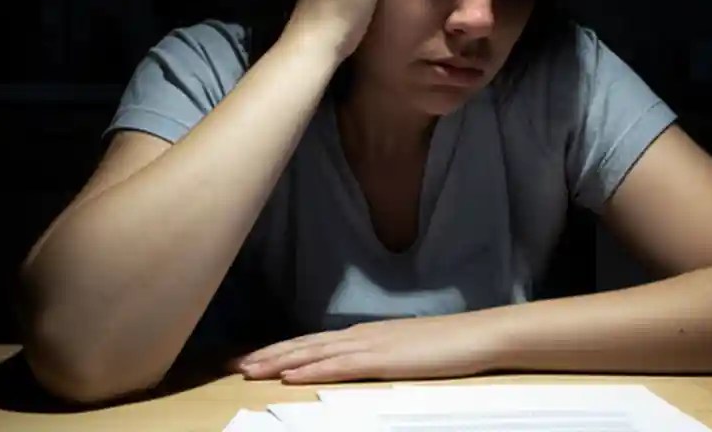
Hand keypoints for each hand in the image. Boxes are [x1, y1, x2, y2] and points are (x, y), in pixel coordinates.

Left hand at [231, 313, 500, 384]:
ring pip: (312, 352)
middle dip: (266, 355)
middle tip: (232, 365)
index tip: (250, 359)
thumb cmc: (447, 346)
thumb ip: (378, 357)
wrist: (479, 335)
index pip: (312, 342)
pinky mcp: (382, 358)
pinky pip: (338, 365)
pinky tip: (289, 376)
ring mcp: (370, 345)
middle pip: (303, 345)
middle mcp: (360, 335)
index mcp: (364, 334)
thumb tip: (356, 366)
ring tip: (247, 371)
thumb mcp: (404, 352)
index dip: (279, 351)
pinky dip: (310, 369)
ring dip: (277, 362)